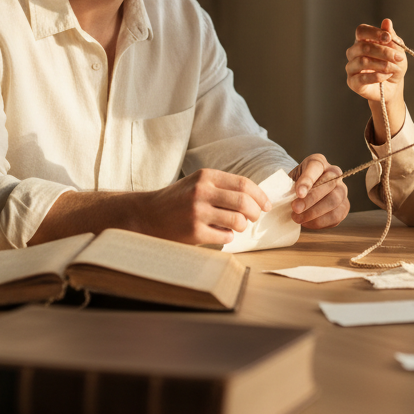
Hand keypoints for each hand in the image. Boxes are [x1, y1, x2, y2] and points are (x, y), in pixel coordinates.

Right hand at [137, 169, 271, 245]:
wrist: (147, 215)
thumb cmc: (178, 199)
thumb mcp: (198, 183)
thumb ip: (223, 186)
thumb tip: (256, 198)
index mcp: (206, 176)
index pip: (244, 183)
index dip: (260, 195)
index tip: (266, 205)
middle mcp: (202, 191)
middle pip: (244, 201)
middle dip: (255, 212)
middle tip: (255, 217)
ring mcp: (197, 212)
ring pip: (238, 220)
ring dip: (243, 226)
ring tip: (237, 226)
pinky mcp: (194, 232)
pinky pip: (225, 236)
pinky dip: (229, 236)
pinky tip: (221, 233)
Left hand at [289, 154, 349, 228]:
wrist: (305, 192)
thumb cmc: (296, 185)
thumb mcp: (289, 180)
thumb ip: (287, 185)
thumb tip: (279, 198)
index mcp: (318, 162)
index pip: (315, 167)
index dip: (307, 180)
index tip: (298, 193)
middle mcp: (334, 173)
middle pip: (328, 184)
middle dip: (311, 199)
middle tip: (295, 209)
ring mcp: (342, 189)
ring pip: (334, 200)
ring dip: (315, 212)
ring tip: (298, 219)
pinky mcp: (344, 206)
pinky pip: (336, 215)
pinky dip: (321, 221)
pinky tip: (307, 223)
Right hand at [345, 18, 407, 142]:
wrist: (393, 87)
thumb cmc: (394, 65)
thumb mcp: (397, 50)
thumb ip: (391, 36)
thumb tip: (387, 21)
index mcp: (363, 40)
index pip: (361, 31)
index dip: (374, 33)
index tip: (388, 38)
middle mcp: (353, 52)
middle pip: (362, 46)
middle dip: (383, 51)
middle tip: (399, 57)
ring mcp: (351, 67)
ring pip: (362, 61)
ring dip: (382, 64)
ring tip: (394, 68)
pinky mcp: (352, 82)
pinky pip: (362, 78)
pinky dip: (377, 76)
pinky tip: (387, 76)